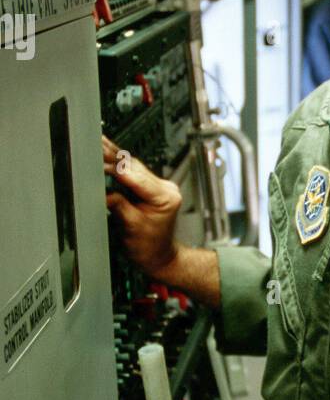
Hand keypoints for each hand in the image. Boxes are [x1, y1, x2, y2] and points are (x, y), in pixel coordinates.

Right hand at [103, 135, 182, 275]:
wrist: (159, 256)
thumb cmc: (149, 248)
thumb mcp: (131, 227)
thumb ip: (118, 206)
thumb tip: (104, 192)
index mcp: (165, 196)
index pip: (136, 177)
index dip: (116, 168)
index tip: (100, 160)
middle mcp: (165, 188)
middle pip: (135, 167)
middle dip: (113, 156)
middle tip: (94, 142)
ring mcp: (160, 186)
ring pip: (133, 166)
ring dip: (115, 155)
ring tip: (98, 142)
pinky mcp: (151, 187)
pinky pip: (133, 172)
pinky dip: (119, 164)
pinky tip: (108, 153)